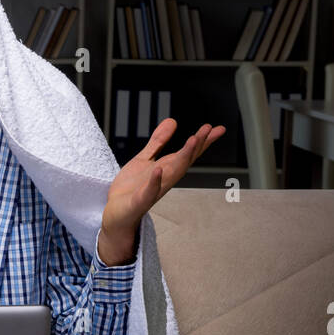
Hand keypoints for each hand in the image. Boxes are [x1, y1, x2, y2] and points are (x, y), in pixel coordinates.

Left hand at [99, 118, 225, 263]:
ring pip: (171, 174)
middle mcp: (164, 179)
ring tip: (193, 140)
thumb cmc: (130, 189)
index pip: (188, 153)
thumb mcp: (144, 159)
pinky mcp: (139, 201)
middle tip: (209, 130)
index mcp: (166, 169)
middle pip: (184, 161)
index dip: (202, 141)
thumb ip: (158, 141)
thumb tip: (172, 121)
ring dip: (183, 158)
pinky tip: (159, 170)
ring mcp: (153, 190)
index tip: (217, 128)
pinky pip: (149, 192)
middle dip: (197, 145)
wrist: (115, 213)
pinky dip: (155, 182)